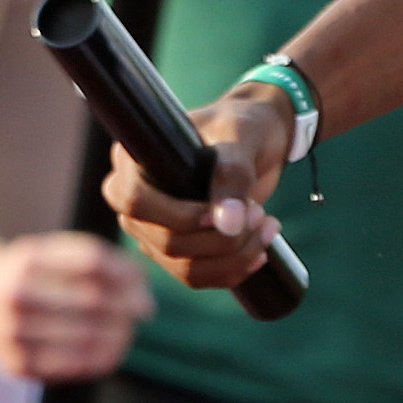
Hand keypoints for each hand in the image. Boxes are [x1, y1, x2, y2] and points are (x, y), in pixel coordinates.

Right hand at [0, 230, 152, 381]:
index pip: (93, 262)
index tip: (145, 298)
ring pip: (87, 338)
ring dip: (118, 338)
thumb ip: (106, 266)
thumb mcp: (58, 254)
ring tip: (124, 333)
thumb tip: (146, 307)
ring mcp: (10, 332)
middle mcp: (13, 293)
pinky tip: (107, 352)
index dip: (128, 278)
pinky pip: (73, 367)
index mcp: (27, 257)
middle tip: (138, 317)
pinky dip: (100, 360)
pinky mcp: (15, 364)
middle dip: (125, 311)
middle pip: (92, 301)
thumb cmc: (34, 274)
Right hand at [101, 89, 295, 290]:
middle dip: (220, 239)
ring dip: (232, 257)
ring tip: (267, 226)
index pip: (136, 201)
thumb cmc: (243, 126)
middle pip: (165, 242)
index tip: (218, 211)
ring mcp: (155, 229)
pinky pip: (197, 277)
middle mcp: (138, 200)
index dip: (178, 216)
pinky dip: (232, 270)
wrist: (260, 139)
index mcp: (136, 161)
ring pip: (184, 267)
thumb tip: (226, 226)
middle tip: (258, 212)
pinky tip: (260, 252)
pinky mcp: (178, 251)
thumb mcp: (240, 139)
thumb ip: (231, 175)